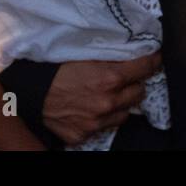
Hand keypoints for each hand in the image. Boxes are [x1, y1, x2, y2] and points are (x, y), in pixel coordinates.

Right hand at [41, 52, 161, 145]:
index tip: (154, 58)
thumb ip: (112, 58)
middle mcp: (108, 102)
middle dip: (134, 85)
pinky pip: (104, 127)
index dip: (152, 61)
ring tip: (109, 96)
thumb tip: (134, 51)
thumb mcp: (87, 56)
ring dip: (121, 104)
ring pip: (125, 113)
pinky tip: (92, 109)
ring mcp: (97, 121)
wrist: (31, 93)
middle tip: (125, 79)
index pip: (146, 67)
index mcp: (110, 78)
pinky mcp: (85, 134)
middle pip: (139, 93)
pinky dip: (102, 118)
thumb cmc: (57, 70)